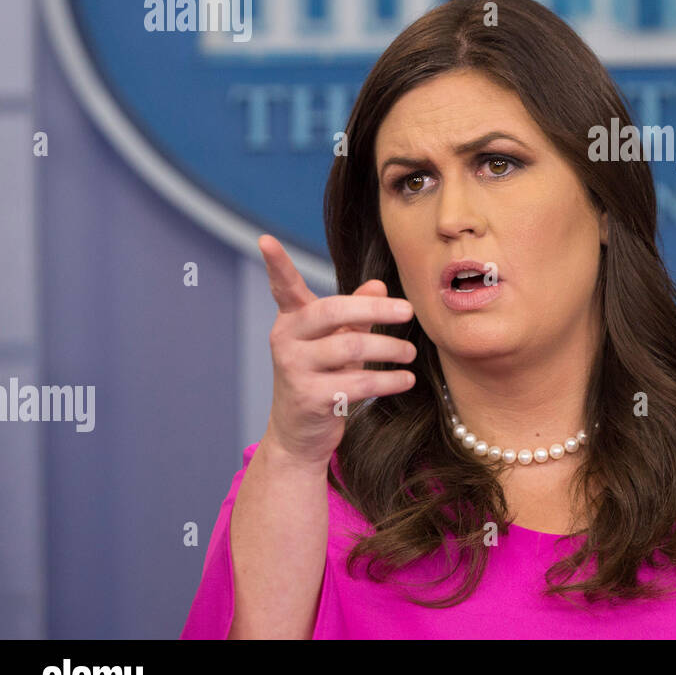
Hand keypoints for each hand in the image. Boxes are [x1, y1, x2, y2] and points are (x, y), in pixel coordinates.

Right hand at [257, 234, 416, 466]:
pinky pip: (358, 382)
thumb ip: (356, 313)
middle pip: (332, 311)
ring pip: (350, 348)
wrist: (300, 434)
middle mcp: (287, 340)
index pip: (284, 288)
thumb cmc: (322, 376)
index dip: (276, 264)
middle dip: (375, 309)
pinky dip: (388, 380)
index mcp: (292, 320)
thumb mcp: (337, 341)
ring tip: (410, 353)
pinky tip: (406, 380)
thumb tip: (378, 284)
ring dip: (389, 348)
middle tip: (409, 310)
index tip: (265, 240)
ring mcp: (295, 370)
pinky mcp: (310, 398)